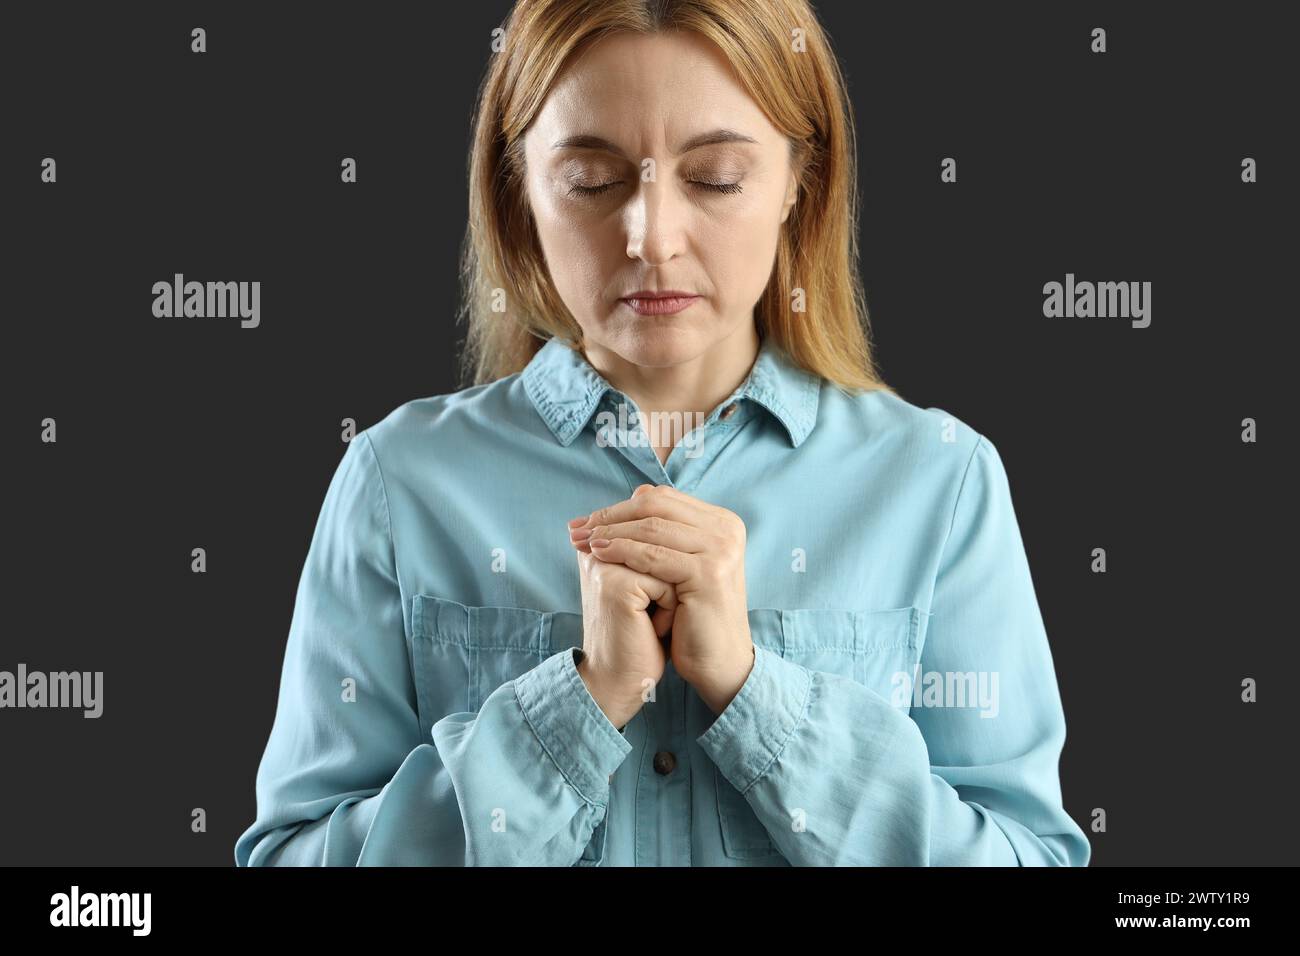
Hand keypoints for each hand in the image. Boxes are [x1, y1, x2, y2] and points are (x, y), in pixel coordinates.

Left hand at [569, 484, 754, 714]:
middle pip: (656, 507)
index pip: (661, 499)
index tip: (587, 520)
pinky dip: (622, 551)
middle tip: (578, 528)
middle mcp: (726, 529)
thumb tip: (613, 510)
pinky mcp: (708, 573)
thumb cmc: (692, 615)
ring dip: (611, 532)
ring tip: (583, 541)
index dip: (620, 507)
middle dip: (611, 516)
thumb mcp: (680, 566)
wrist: (718, 659)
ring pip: (652, 528)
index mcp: (720, 522)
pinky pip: (654, 556)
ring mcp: (720, 549)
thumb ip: (661, 536)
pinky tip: (599, 555)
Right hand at [571, 536, 678, 729]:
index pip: (658, 529)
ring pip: (670, 561)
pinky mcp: (614, 584)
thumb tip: (688, 523)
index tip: (650, 602)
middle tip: (651, 613)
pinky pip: (668, 584)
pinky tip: (650, 630)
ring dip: (673, 594)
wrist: (620, 681)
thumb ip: (657, 551)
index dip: (672, 567)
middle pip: (666, 542)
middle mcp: (597, 546)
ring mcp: (604, 563)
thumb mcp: (650, 585)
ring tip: (652, 620)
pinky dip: (669, 611)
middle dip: (673, 580)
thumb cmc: (641, 635)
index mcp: (603, 541)